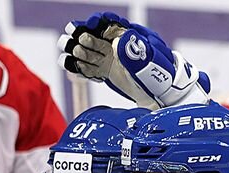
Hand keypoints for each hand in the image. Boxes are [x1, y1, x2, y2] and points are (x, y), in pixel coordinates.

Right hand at [56, 12, 209, 108]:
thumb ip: (135, 51)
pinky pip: (89, 68)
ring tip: (66, 51)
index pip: (111, 23)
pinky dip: (78, 66)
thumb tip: (119, 40)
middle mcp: (117, 46)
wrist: (162, 95)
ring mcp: (110, 60)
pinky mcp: (106, 73)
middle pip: (95, 36)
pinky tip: (67, 63)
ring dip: (77, 51)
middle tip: (74, 40)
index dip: (99, 22)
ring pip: (89, 52)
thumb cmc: (161, 75)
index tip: (91, 25)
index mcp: (129, 36)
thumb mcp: (151, 61)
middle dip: (83, 37)